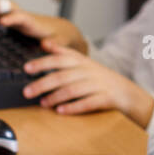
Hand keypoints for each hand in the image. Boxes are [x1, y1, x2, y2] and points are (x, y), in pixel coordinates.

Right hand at [0, 0, 84, 50]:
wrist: (61, 30)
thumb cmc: (61, 37)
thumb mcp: (61, 42)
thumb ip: (55, 44)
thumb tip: (46, 45)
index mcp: (34, 22)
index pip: (22, 17)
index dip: (12, 18)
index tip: (2, 22)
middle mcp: (24, 16)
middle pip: (8, 8)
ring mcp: (18, 17)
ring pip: (0, 11)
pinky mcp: (13, 21)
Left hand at [21, 40, 151, 121]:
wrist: (126, 92)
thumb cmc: (100, 78)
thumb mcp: (84, 62)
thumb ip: (65, 53)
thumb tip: (46, 44)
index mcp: (82, 62)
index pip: (60, 59)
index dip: (43, 63)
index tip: (26, 68)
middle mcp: (89, 71)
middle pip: (63, 76)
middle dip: (43, 83)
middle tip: (27, 91)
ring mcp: (98, 85)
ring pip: (73, 89)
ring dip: (55, 97)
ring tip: (43, 103)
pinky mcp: (105, 98)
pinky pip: (87, 103)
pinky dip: (73, 107)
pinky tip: (61, 111)